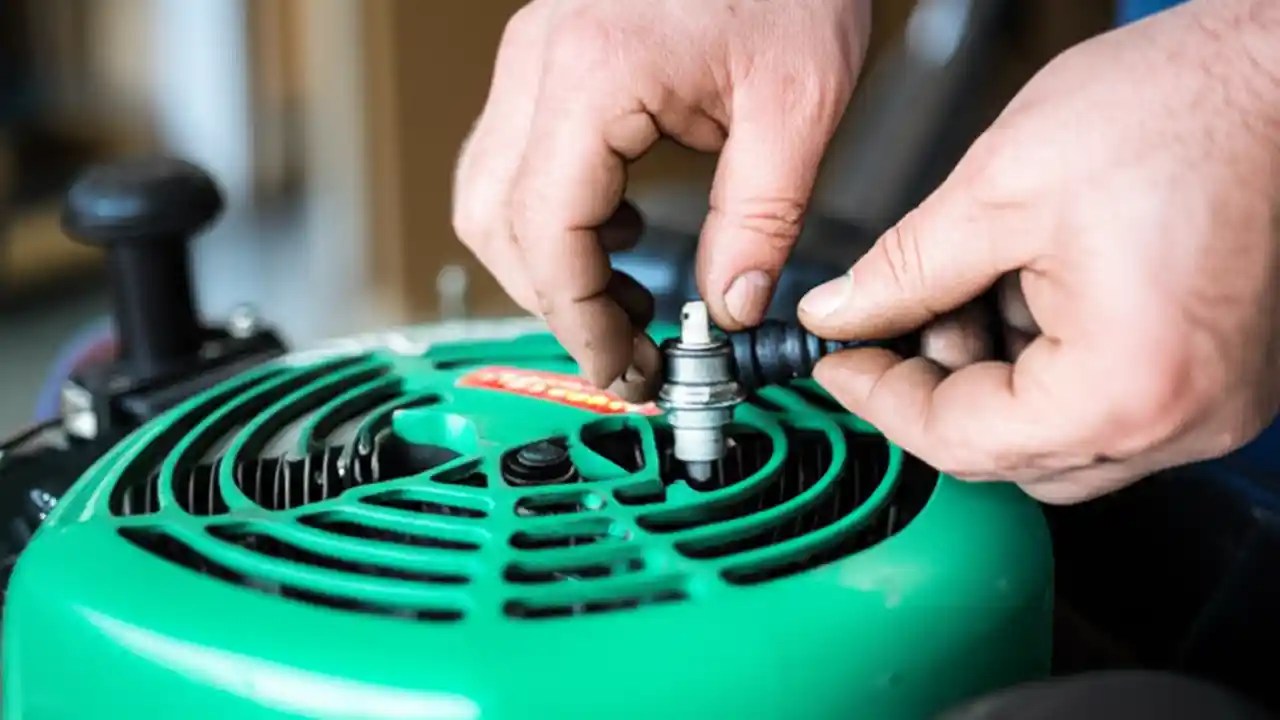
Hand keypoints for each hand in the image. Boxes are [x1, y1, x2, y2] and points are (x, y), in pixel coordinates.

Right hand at [453, 0, 869, 398]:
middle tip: (629, 349)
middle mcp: (539, 65)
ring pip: (489, 193)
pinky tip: (618, 234)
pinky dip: (551, 217)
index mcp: (593, 76)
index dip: (579, 320)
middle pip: (494, 221)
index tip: (624, 371)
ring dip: (546, 263)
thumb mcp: (798, 108)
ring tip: (626, 301)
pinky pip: (515, 159)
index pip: (548, 233)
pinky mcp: (548, 59)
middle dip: (555, 300)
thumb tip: (732, 308)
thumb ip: (760, 221)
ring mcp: (533, 58)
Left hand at [799, 0, 1279, 503]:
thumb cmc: (1177, 110)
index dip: (881, 399)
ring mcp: (1210, 406)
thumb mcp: (1000, 188)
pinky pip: (1107, 405)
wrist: (1279, 74)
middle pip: (1009, 454)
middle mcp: (1180, 420)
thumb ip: (904, 270)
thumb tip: (841, 315)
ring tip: (987, 281)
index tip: (840, 362)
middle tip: (905, 314)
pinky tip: (1039, 290)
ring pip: (1055, 437)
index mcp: (1122, 387)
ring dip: (995, 378)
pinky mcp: (1220, 379)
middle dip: (940, 386)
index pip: (960, 442)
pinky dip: (1052, 366)